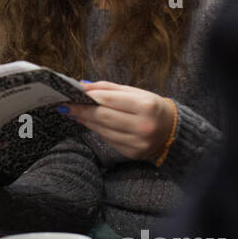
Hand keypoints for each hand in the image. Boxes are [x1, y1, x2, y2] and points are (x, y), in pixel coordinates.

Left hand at [60, 81, 174, 160]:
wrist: (173, 131)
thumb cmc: (152, 107)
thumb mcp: (137, 92)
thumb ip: (110, 88)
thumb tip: (84, 85)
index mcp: (146, 106)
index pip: (111, 100)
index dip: (90, 97)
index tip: (74, 93)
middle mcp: (143, 126)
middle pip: (104, 117)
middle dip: (81, 110)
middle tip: (65, 105)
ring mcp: (137, 142)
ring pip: (103, 130)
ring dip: (85, 121)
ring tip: (73, 112)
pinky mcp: (132, 153)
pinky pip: (108, 139)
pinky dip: (97, 130)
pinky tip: (88, 122)